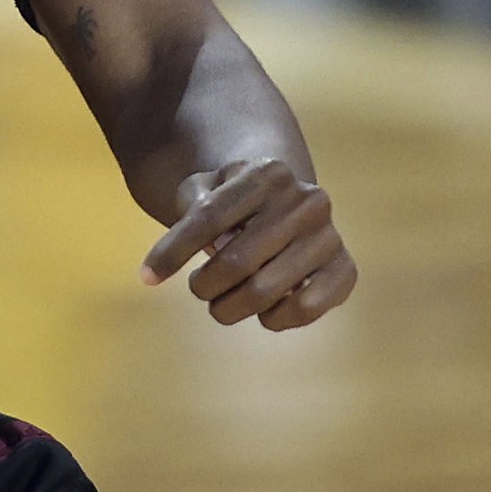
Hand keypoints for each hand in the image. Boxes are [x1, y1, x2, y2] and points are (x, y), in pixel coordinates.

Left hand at [141, 159, 355, 330]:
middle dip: (204, 286)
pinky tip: (266, 312)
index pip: (208, 218)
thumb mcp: (203, 188)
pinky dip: (275, 319)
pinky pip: (305, 309)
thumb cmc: (233, 201)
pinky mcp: (344, 269)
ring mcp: (329, 235)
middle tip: (201, 289)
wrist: (287, 207)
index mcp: (269, 172)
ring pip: (264, 292)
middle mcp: (307, 199)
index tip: (146, 277)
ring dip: (230, 308)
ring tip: (224, 303)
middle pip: (234, 262)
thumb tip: (203, 246)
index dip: (172, 251)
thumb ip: (193, 205)